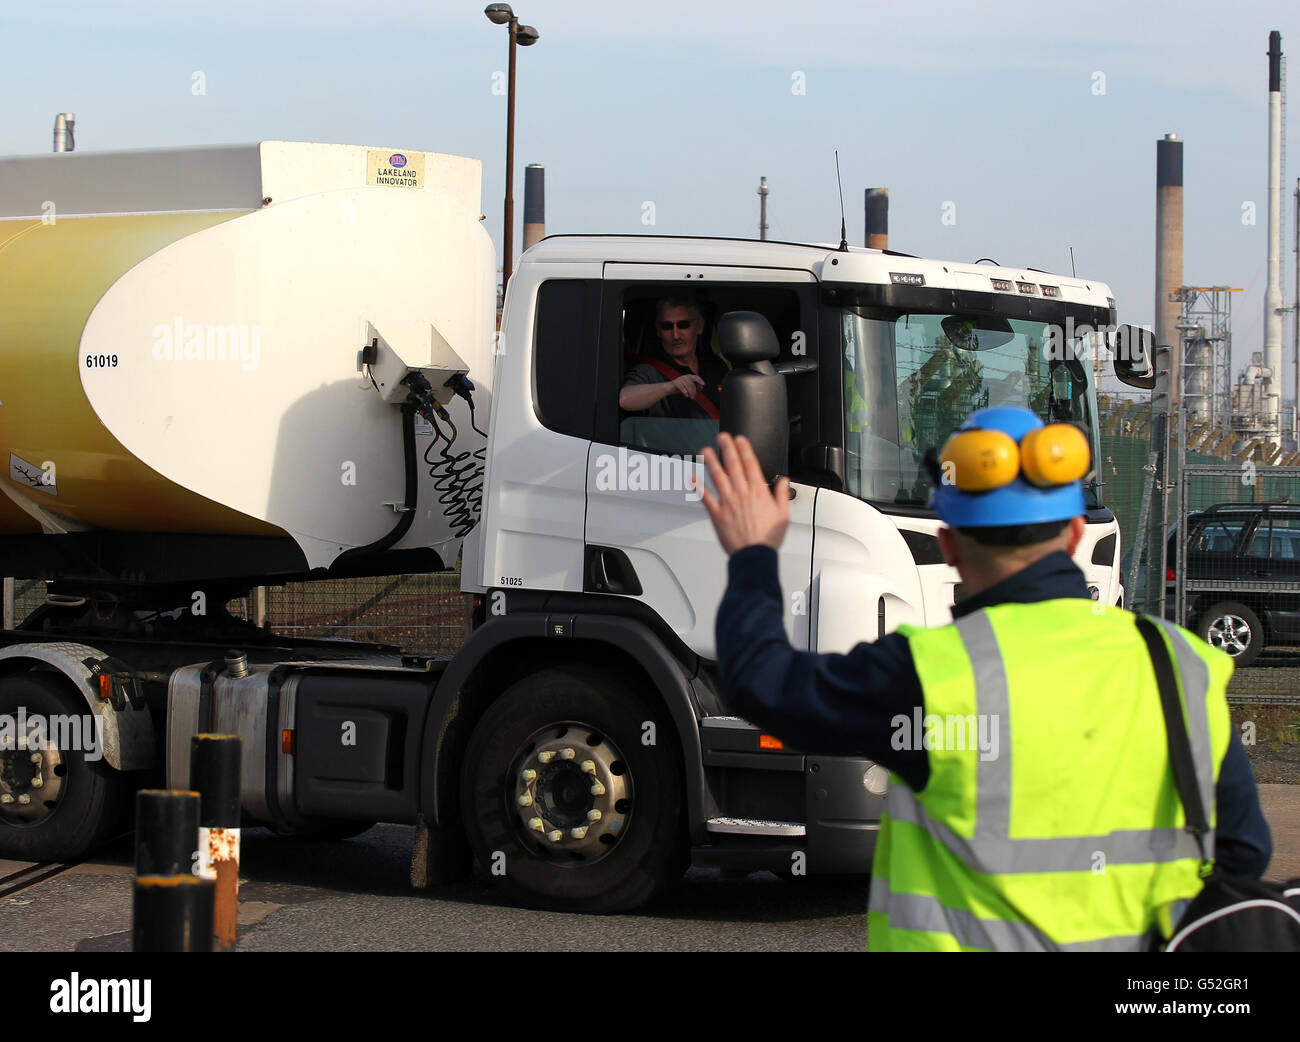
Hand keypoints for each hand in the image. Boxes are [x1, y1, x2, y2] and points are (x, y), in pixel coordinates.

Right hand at [671, 373, 704, 398]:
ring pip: (687, 386)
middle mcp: (685, 377)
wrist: (669, 388)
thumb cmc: (680, 388)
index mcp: (689, 377)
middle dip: (694, 391)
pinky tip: (686, 395)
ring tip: (691, 397)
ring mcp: (680, 379)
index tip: (703, 384)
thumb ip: (695, 387)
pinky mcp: (675, 382)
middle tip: (693, 397)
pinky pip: (681, 387)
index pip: (696, 377)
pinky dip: (684, 391)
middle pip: (692, 384)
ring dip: (690, 393)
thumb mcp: (688, 387)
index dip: (700, 380)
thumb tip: (702, 387)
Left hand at [696, 433, 789, 555]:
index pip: (750, 464)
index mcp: (758, 492)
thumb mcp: (782, 515)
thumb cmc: (767, 538)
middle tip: (722, 437)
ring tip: (706, 450)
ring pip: (717, 477)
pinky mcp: (717, 514)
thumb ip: (781, 495)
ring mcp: (728, 502)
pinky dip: (698, 487)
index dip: (744, 449)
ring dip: (711, 462)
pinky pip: (705, 497)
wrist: (754, 555)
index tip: (739, 439)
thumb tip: (783, 481)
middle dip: (727, 448)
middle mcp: (741, 493)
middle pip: (733, 465)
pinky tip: (693, 478)